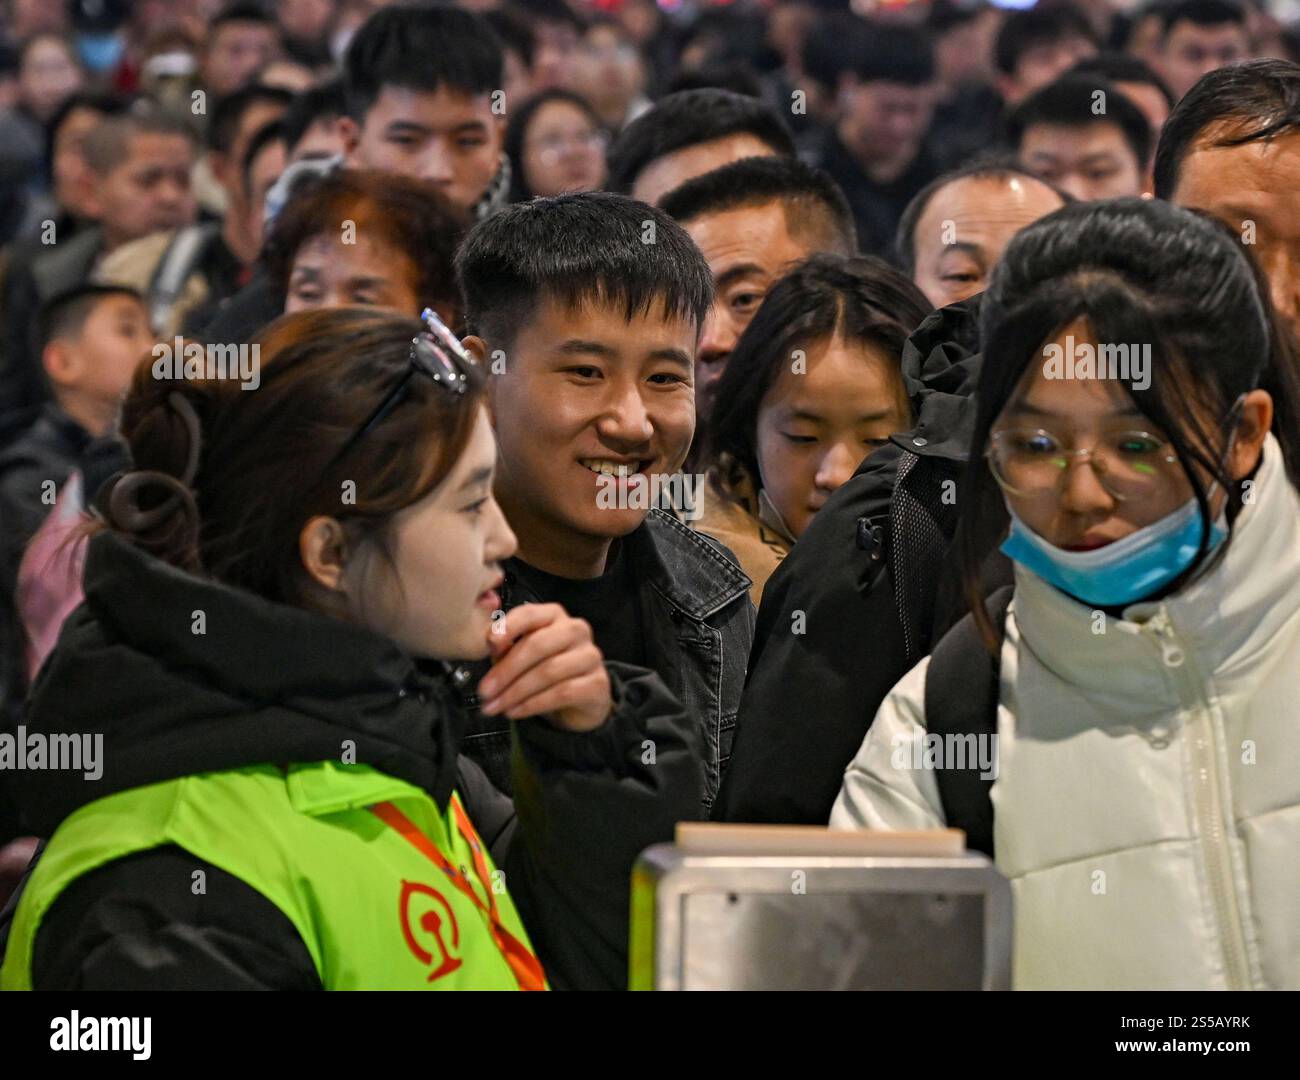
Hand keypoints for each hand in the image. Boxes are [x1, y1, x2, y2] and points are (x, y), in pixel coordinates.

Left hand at [477, 603, 611, 732]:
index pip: (529, 614)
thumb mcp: (521, 655)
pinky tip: (516, 711)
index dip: (508, 628)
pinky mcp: (598, 683)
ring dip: (516, 692)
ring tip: (496, 706)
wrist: (580, 700)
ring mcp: (590, 656)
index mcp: (554, 616)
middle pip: (537, 645)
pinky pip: (562, 693)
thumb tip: (489, 645)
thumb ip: (505, 647)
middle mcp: (576, 630)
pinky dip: (533, 704)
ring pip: (548, 671)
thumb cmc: (545, 670)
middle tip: (485, 690)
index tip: (489, 644)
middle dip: (506, 670)